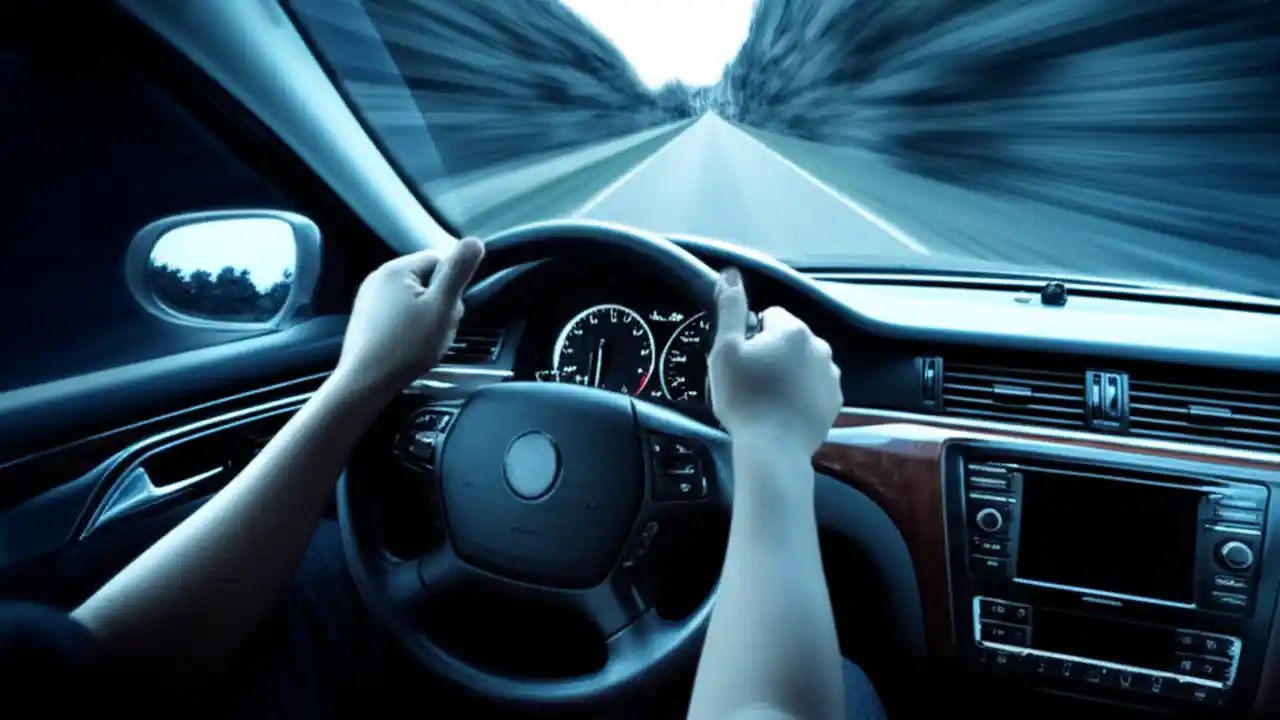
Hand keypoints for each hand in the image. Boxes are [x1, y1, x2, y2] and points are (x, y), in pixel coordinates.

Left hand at [335, 237, 484, 393]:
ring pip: (414, 300)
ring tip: (424, 341)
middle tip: (438, 328)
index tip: (450, 311)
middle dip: (439, 303)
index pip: (439, 261)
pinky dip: (409, 327)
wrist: (366, 381)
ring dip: (426, 318)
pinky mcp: (365, 319)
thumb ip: (457, 273)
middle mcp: (378, 277)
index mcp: (396, 268)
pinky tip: (410, 346)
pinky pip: (398, 314)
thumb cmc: (407, 345)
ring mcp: (368, 299)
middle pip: (426, 281)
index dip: (452, 286)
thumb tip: (475, 241)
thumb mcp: (441, 307)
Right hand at [708, 269, 841, 456]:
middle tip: (752, 381)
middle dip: (772, 354)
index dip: (751, 337)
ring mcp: (831, 375)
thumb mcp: (725, 351)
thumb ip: (731, 309)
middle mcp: (820, 347)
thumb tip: (731, 273)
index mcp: (793, 330)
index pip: (769, 317)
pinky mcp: (835, 401)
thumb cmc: (744, 398)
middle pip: (789, 339)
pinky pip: (815, 386)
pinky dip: (802, 393)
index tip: (742, 361)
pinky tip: (785, 411)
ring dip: (789, 373)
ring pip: (804, 363)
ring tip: (768, 399)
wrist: (773, 450)